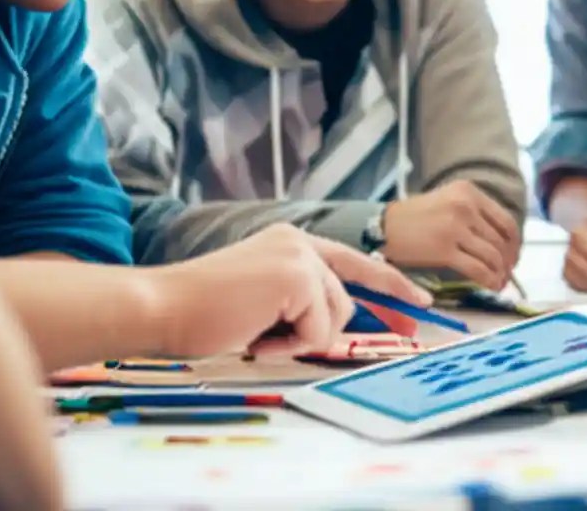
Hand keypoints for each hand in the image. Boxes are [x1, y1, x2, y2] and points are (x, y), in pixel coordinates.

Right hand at [152, 224, 431, 357]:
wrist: (162, 306)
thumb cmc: (202, 312)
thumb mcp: (264, 300)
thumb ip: (301, 301)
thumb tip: (340, 327)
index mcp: (292, 242)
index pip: (356, 262)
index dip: (393, 285)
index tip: (423, 302)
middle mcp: (301, 242)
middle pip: (345, 302)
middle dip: (319, 331)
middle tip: (267, 337)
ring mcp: (301, 257)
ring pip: (334, 319)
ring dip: (296, 339)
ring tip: (253, 330)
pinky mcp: (298, 278)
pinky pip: (318, 331)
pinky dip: (288, 344)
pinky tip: (254, 333)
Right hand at [382, 180, 521, 291]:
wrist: (382, 227)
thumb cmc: (415, 218)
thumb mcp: (449, 202)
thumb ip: (475, 215)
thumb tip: (503, 245)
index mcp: (469, 192)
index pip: (506, 221)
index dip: (515, 243)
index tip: (513, 256)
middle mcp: (465, 206)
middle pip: (502, 240)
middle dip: (508, 262)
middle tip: (507, 274)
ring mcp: (455, 227)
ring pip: (493, 256)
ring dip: (500, 273)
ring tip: (499, 282)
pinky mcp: (445, 249)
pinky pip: (478, 269)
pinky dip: (489, 280)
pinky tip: (490, 286)